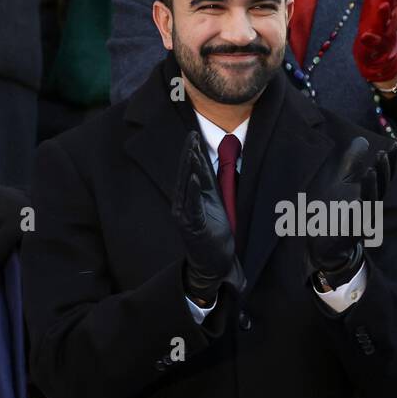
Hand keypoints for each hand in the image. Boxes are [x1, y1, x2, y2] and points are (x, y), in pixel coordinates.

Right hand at [171, 131, 243, 304]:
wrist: (212, 263)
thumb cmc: (213, 235)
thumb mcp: (213, 204)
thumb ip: (208, 185)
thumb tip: (205, 164)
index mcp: (190, 198)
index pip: (190, 171)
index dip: (192, 153)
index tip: (194, 134)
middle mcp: (183, 204)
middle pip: (185, 174)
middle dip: (188, 154)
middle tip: (192, 135)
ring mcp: (185, 215)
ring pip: (186, 186)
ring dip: (189, 167)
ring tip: (192, 149)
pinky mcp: (192, 226)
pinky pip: (192, 205)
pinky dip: (193, 191)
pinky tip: (194, 177)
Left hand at [305, 137, 395, 283]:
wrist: (326, 245)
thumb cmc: (336, 212)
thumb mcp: (343, 182)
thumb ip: (352, 162)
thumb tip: (362, 139)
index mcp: (369, 196)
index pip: (382, 178)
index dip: (389, 163)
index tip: (395, 146)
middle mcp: (368, 208)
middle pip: (379, 189)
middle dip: (382, 172)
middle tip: (382, 155)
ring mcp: (359, 222)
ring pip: (368, 205)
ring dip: (370, 188)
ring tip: (369, 171)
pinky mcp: (347, 235)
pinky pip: (351, 225)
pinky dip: (353, 214)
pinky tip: (353, 203)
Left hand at [353, 0, 396, 86]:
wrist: (382, 56)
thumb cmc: (379, 23)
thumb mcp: (377, 0)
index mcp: (388, 6)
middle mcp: (388, 18)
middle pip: (391, 5)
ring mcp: (384, 33)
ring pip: (386, 24)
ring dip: (385, 14)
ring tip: (383, 6)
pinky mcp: (377, 48)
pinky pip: (374, 44)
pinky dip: (371, 40)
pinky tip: (365, 37)